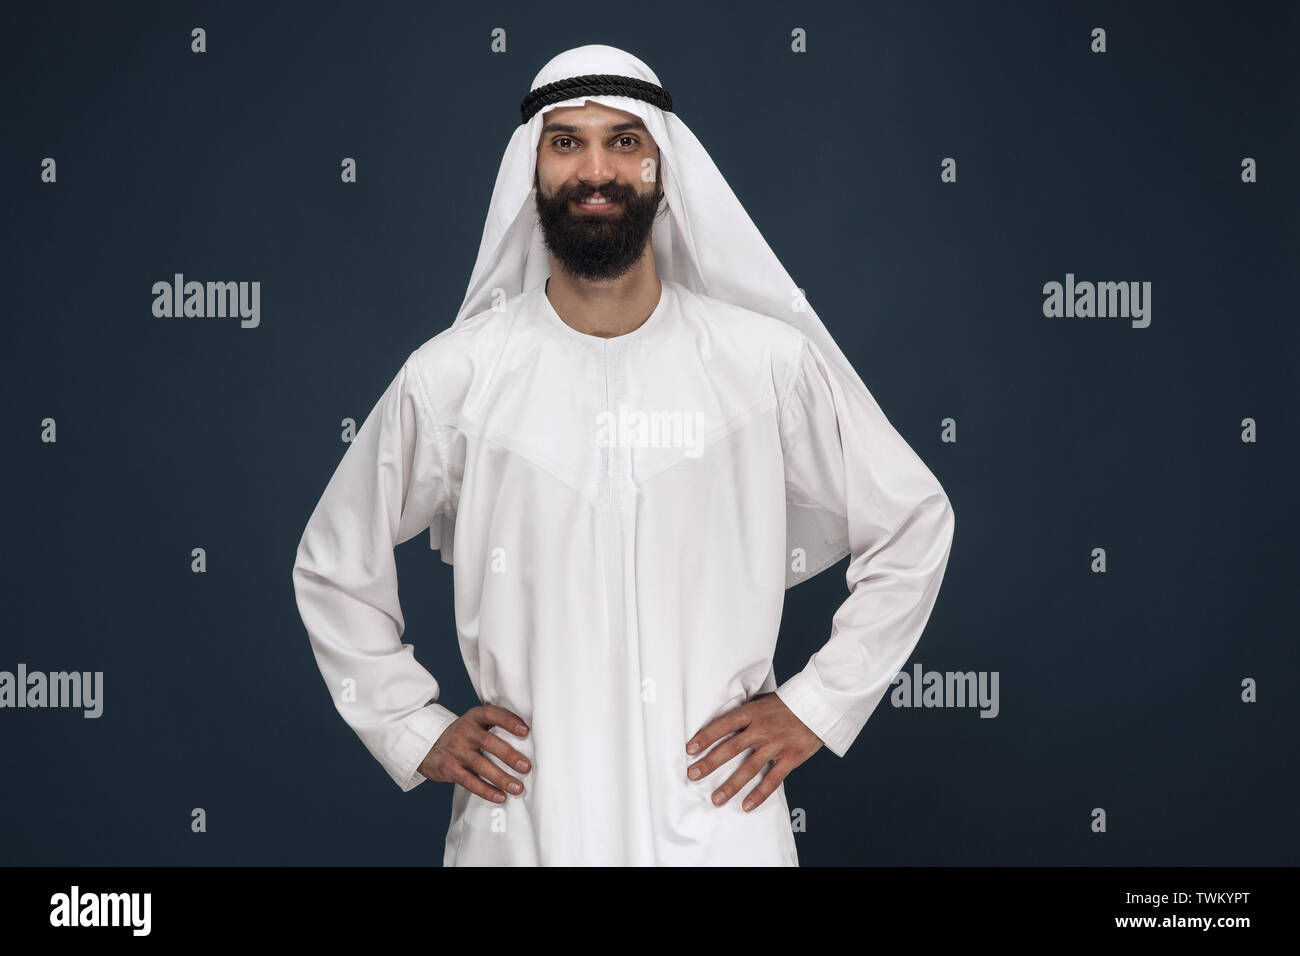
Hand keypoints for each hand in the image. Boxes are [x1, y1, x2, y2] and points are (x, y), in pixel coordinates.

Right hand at [417, 705, 530, 803]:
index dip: (509, 721)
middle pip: (488, 742)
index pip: (492, 714)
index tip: (525, 731)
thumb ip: (495, 726)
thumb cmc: (463, 736)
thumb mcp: (475, 723)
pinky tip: (501, 797)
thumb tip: (530, 740)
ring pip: (481, 765)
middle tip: (526, 767)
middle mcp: (464, 732)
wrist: (429, 746)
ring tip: (518, 788)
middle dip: (509, 755)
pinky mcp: (449, 768)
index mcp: (474, 717)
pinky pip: (470, 782)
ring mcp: (456, 750)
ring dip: (501, 778)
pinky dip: (486, 791)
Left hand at [685, 691, 822, 811]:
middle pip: (731, 748)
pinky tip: (747, 805)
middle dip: (709, 763)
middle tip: (693, 775)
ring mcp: (776, 745)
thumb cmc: (789, 703)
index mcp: (753, 713)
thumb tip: (725, 721)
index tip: (690, 749)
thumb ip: (746, 712)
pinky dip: (759, 794)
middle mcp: (762, 729)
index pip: (723, 725)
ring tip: (716, 799)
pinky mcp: (791, 757)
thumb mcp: (764, 700)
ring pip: (749, 768)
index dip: (705, 737)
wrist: (820, 705)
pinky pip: (772, 779)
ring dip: (730, 785)